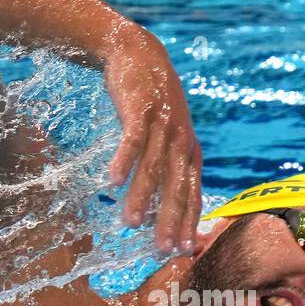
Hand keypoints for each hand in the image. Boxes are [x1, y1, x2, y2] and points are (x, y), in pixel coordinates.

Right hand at [101, 23, 201, 254]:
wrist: (137, 53)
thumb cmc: (150, 106)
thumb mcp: (168, 137)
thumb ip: (168, 170)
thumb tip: (157, 211)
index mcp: (190, 152)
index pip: (192, 195)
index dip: (187, 223)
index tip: (180, 252)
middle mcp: (181, 141)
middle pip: (176, 187)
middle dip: (170, 220)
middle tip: (161, 249)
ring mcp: (162, 124)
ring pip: (154, 167)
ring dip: (142, 196)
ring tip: (130, 222)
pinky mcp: (140, 109)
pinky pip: (133, 139)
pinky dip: (124, 160)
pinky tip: (112, 181)